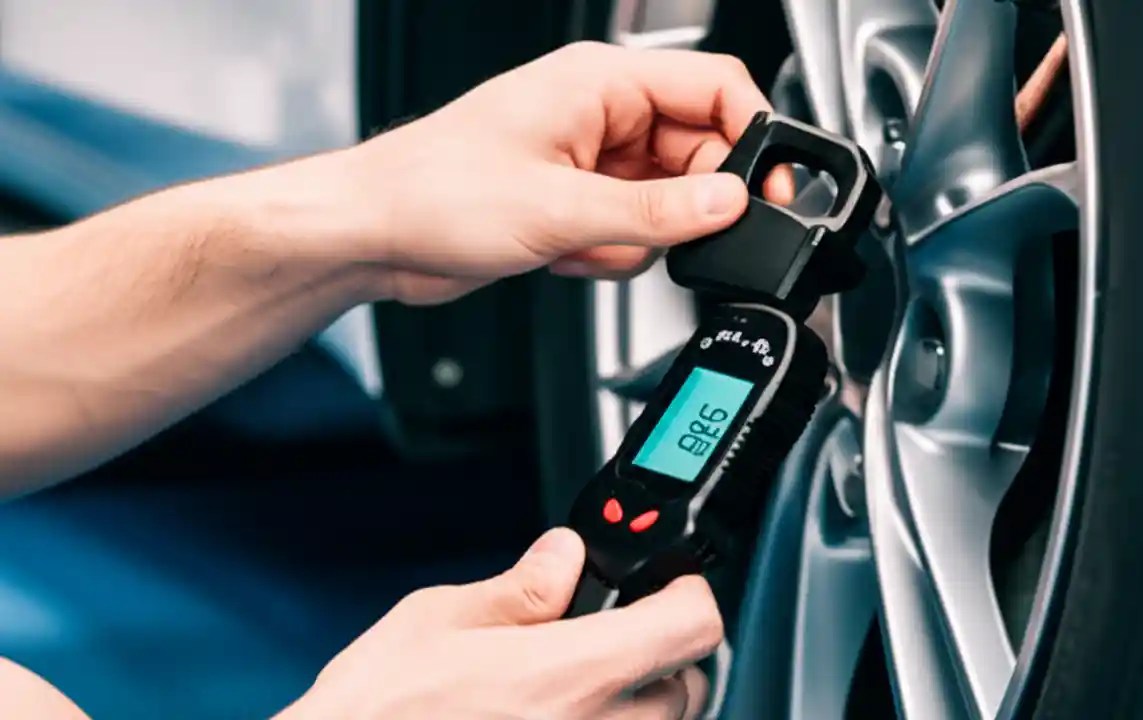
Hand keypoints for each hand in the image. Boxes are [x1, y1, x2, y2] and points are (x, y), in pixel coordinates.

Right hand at [278, 528, 722, 719]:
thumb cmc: (376, 714)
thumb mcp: (440, 621)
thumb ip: (520, 588)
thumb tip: (564, 556)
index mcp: (572, 675)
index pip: (693, 626)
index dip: (690, 592)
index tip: (672, 582)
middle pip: (687, 687)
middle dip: (662, 652)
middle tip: (615, 632)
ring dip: (638, 700)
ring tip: (577, 680)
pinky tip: (551, 716)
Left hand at [325, 41, 789, 303]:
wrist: (373, 234)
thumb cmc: (434, 192)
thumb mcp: (560, 210)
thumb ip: (657, 211)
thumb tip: (729, 204)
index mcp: (601, 82)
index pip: (717, 89)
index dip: (755, 141)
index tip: (768, 193)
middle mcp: (601, 112)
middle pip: (699, 154)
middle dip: (681, 208)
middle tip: (651, 237)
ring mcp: (589, 158)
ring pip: (668, 201)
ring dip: (636, 239)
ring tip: (582, 244)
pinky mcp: (576, 199)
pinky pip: (633, 229)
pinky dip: (610, 253)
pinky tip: (564, 255)